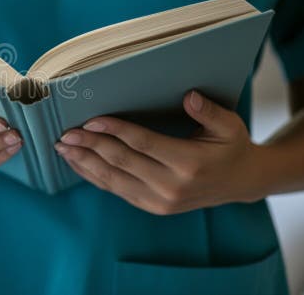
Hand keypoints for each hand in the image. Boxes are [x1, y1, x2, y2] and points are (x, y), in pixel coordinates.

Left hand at [55, 90, 263, 214]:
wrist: (239, 183)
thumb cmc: (231, 147)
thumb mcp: (230, 125)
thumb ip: (209, 111)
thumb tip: (189, 96)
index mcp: (189, 164)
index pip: (143, 144)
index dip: (116, 131)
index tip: (92, 119)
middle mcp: (172, 186)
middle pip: (122, 162)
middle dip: (91, 146)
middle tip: (66, 133)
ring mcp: (159, 201)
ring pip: (113, 180)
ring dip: (85, 162)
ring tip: (63, 147)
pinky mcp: (151, 206)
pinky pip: (116, 190)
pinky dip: (93, 176)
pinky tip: (77, 162)